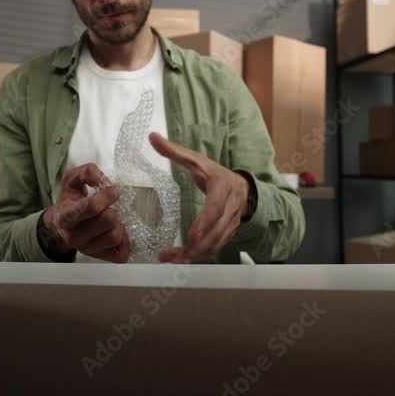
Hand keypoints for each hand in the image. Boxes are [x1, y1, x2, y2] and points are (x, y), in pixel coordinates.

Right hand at [41, 163, 130, 262]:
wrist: (60, 224)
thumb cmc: (69, 199)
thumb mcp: (72, 179)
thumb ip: (87, 172)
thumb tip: (103, 180)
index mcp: (66, 216)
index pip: (90, 207)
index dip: (106, 197)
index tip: (114, 190)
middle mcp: (74, 236)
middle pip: (108, 220)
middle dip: (113, 209)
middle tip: (109, 206)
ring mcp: (87, 249)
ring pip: (115, 236)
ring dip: (119, 224)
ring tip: (111, 218)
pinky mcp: (99, 257)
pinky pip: (121, 254)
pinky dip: (125, 242)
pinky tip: (116, 231)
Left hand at [148, 132, 250, 262]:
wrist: (242, 187)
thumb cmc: (214, 174)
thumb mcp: (196, 160)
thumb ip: (174, 151)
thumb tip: (152, 136)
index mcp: (222, 187)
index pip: (216, 207)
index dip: (205, 222)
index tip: (191, 235)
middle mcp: (230, 206)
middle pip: (216, 231)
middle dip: (197, 245)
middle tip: (176, 254)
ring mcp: (231, 222)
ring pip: (216, 243)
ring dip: (196, 254)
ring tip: (173, 259)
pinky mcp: (228, 233)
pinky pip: (216, 247)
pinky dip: (200, 255)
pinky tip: (182, 258)